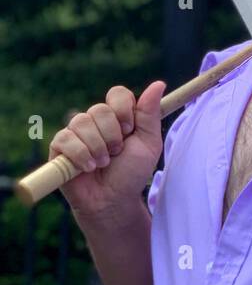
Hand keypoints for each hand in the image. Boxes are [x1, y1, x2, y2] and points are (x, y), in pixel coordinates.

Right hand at [50, 81, 166, 218]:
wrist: (112, 200)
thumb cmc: (131, 174)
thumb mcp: (148, 144)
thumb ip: (150, 114)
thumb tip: (158, 83)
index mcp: (118, 116)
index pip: (117, 94)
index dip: (123, 110)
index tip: (129, 130)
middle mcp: (96, 121)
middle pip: (100, 109)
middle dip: (112, 135)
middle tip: (116, 153)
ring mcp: (76, 132)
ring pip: (82, 122)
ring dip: (98, 147)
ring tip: (103, 163)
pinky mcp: (59, 147)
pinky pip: (65, 138)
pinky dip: (81, 155)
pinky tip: (89, 168)